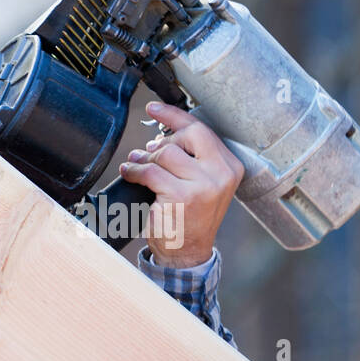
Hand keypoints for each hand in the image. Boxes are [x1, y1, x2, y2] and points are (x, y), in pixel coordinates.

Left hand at [119, 101, 243, 267]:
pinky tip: (130, 173)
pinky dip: (135, 170)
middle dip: (161, 140)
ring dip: (145, 158)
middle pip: (185, 135)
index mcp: (229, 167)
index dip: (175, 116)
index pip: (201, 130)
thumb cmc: (190, 216)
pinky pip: (150, 171)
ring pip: (165, 153)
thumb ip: (189, 158)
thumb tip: (160, 136)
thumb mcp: (200, 182)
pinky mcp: (182, 196)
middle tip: (148, 151)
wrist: (187, 252)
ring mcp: (203, 186)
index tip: (155, 108)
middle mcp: (221, 174)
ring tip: (138, 165)